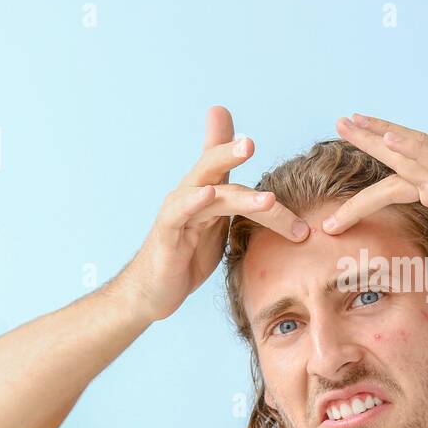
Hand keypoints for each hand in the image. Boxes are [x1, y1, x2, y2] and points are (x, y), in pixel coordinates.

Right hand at [113, 106, 309, 322]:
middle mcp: (192, 194)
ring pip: (211, 196)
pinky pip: (180, 214)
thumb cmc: (190, 255)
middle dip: (230, 153)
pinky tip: (209, 195)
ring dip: (241, 197)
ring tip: (268, 200)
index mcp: (209, 191)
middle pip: (212, 166)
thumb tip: (271, 191)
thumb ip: (243, 202)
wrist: (156, 290)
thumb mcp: (221, 224)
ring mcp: (178, 212)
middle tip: (250, 144)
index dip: (233, 147)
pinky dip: (194, 202)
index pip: (223, 162)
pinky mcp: (167, 234)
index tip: (250, 137)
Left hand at [328, 113, 427, 290]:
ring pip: (414, 152)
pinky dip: (411, 150)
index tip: (361, 132)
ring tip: (352, 126)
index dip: (387, 145)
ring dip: (380, 138)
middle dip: (373, 135)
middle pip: (407, 149)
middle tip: (343, 120)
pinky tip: (390, 140)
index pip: (414, 158)